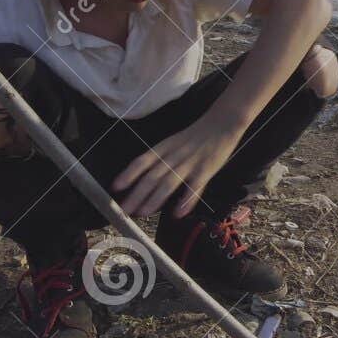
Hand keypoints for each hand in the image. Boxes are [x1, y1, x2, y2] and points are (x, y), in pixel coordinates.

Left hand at [113, 115, 240, 217]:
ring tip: (144, 213)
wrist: (221, 123)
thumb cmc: (195, 136)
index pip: (142, 161)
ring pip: (169, 182)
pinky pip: (195, 187)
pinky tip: (177, 213)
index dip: (128, 174)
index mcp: (164, 148)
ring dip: (155, 198)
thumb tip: (144, 181)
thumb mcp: (174, 144)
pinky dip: (186, 200)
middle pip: (152, 176)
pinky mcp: (206, 170)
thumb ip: (161, 161)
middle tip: (124, 210)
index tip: (115, 188)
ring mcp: (190, 163)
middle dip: (137, 194)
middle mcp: (173, 155)